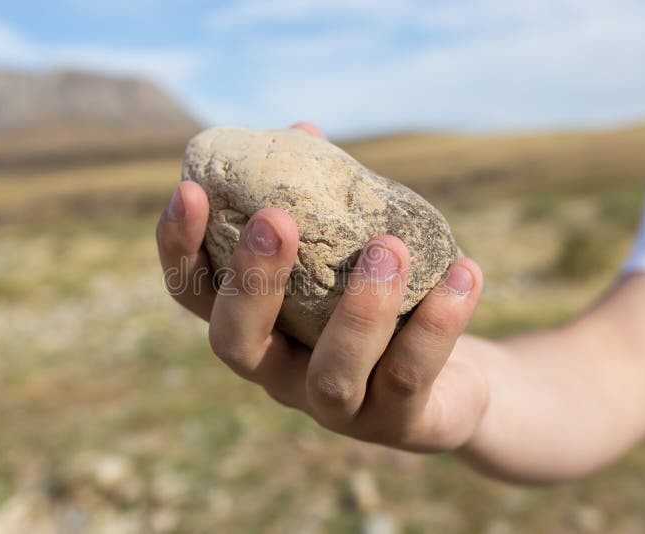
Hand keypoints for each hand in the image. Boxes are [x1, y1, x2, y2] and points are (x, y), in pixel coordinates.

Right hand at [156, 123, 488, 451]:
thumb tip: (301, 129)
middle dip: (252, 281)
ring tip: (389, 248)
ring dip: (359, 308)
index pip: (195, 295)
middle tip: (276, 220)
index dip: (180, 247)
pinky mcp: (397, 423)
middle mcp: (281, 373)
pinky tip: (464, 271)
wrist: (449, 376)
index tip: (189, 190)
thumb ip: (321, 200)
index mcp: (257, 326)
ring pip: (332, 373)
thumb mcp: (348, 250)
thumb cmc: (383, 302)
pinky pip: (412, 376)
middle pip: (237, 343)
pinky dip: (439, 322)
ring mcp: (337, 408)